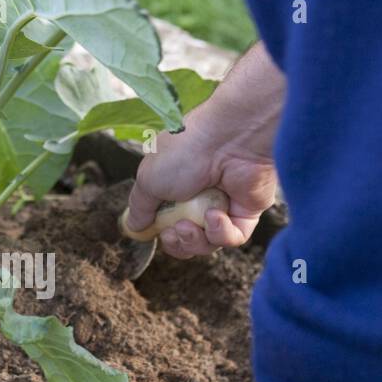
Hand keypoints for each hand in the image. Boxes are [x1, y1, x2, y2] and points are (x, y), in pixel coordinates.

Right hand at [129, 40, 282, 258]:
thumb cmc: (185, 151)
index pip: (168, 223)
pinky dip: (221, 232)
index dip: (162, 235)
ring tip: (190, 224)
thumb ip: (140, 207)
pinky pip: (233, 237)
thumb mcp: (148, 179)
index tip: (158, 231)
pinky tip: (215, 215)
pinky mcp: (247, 211)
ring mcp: (225, 205)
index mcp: (176, 187)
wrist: (229, 138)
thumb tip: (133, 225)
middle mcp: (200, 197)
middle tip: (174, 230)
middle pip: (187, 239)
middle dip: (178, 242)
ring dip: (196, 239)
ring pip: (209, 243)